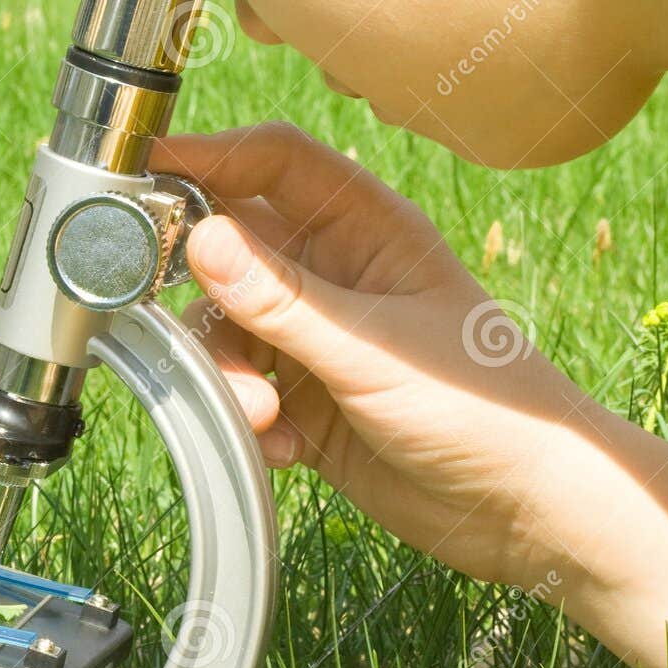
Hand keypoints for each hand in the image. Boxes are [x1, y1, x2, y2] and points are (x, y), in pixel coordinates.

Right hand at [153, 122, 588, 588]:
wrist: (528, 511)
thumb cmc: (483, 409)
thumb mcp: (373, 350)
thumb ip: (281, 300)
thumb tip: (199, 237)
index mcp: (365, 227)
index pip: (273, 161)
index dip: (207, 155)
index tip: (139, 169)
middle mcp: (334, 272)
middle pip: (230, 248)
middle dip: (200, 291)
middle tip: (169, 318)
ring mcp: (317, 336)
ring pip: (227, 327)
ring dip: (228, 372)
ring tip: (263, 413)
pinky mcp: (307, 398)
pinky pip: (242, 388)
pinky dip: (248, 418)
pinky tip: (285, 448)